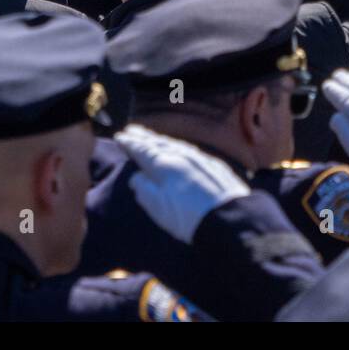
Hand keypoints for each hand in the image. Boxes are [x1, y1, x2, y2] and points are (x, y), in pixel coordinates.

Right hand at [115, 124, 250, 243]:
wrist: (228, 219)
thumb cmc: (187, 217)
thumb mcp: (158, 207)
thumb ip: (144, 189)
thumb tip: (136, 177)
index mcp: (164, 165)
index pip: (143, 150)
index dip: (131, 143)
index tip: (120, 136)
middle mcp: (181, 155)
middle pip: (158, 143)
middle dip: (143, 136)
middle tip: (131, 129)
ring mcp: (199, 158)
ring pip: (174, 144)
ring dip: (160, 140)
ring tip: (151, 138)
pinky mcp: (213, 165)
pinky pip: (188, 149)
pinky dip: (177, 146)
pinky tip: (178, 149)